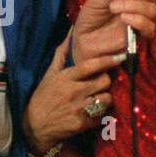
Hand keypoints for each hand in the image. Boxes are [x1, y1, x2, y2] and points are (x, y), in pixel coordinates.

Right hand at [23, 34, 120, 155]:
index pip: (90, 66)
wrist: (35, 125)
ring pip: (106, 98)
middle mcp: (73, 92)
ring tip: (97, 98)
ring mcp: (78, 108)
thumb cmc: (44, 96)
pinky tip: (93, 111)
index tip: (120, 57)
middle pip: (104, 82)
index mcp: (66, 77)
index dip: (107, 60)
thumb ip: (62, 53)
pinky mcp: (82, 124)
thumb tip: (71, 31)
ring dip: (105, 98)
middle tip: (100, 83)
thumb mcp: (50, 74)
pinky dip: (101, 113)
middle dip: (105, 81)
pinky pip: (102, 115)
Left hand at [71, 0, 155, 63]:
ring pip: (151, 8)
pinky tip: (123, 18)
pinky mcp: (140, 36)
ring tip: (113, 8)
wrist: (84, 40)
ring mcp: (142, 19)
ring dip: (133, 5)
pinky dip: (138, 20)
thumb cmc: (90, 18)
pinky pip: (149, 26)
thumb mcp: (95, 1)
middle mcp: (139, 3)